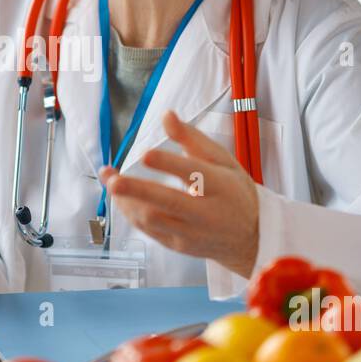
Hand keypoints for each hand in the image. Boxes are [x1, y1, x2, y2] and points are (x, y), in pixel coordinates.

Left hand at [99, 110, 259, 277]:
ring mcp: (192, 233)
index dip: (168, 164)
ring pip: (153, 220)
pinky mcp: (179, 246)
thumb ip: (192, 139)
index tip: (145, 154)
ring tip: (109, 179)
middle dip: (136, 190)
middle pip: (168, 202)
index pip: (193, 174)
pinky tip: (121, 198)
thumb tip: (166, 115)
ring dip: (127, 201)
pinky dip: (131, 213)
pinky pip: (149, 231)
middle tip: (112, 179)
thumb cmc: (233, 191)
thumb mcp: (222, 160)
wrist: (251, 237)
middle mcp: (207, 213)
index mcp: (221, 186)